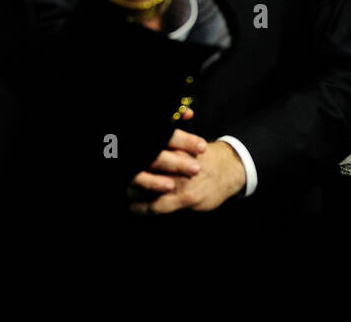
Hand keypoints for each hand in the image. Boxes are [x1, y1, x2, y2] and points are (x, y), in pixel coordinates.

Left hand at [129, 140, 245, 214]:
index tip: (122, 160)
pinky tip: (134, 208)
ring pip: (145, 187)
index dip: (130, 157)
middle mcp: (175, 160)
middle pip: (141, 166)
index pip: (145, 148)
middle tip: (123, 177)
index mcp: (173, 143)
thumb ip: (167, 145)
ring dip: (133, 191)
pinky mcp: (185, 197)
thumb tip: (143, 149)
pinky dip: (142, 208)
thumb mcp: (183, 144)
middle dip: (130, 173)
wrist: (228, 169)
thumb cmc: (201, 156)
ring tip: (128, 193)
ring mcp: (179, 179)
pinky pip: (156, 205)